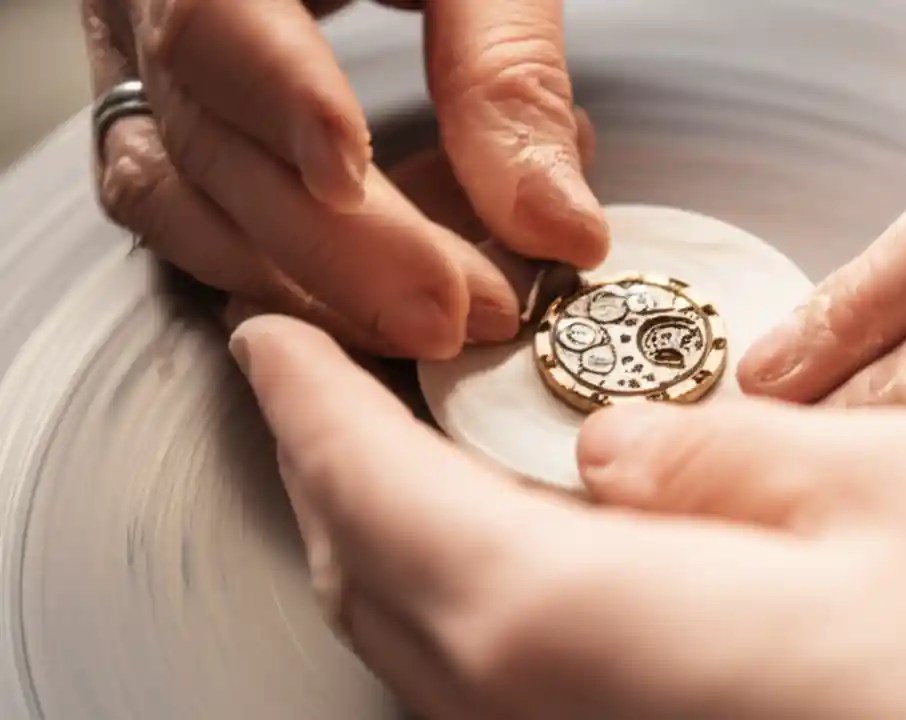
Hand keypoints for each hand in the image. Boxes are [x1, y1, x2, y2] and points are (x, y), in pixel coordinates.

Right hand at [83, 0, 604, 358]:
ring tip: (419, 325)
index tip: (354, 181)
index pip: (216, 15)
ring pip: (171, 194)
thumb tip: (560, 236)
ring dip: (296, 281)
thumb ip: (509, 78)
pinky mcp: (153, 116)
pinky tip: (360, 302)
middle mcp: (143, 0)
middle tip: (449, 316)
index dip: (281, 102)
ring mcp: (130, 61)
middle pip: (202, 134)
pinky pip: (179, 210)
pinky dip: (269, 267)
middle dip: (330, 246)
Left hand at [231, 313, 905, 719]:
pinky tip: (503, 568)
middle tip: (331, 387)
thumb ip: (735, 454)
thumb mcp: (899, 498)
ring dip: (385, 540)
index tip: (277, 342)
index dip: (311, 404)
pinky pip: (486, 698)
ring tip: (401, 458)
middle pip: (370, 577)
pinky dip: (457, 610)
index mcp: (576, 626)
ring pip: (417, 650)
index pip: (376, 492)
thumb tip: (631, 449)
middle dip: (333, 467)